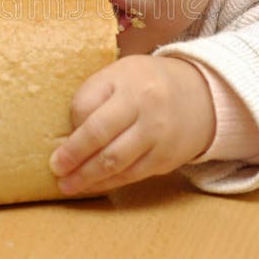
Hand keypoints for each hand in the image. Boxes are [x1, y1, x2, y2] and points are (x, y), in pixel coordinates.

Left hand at [49, 55, 214, 194]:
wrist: (203, 94)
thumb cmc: (149, 83)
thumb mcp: (121, 73)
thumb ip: (95, 94)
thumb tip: (70, 132)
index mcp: (128, 81)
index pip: (88, 106)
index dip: (70, 126)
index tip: (56, 140)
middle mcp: (145, 107)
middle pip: (100, 136)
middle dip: (73, 156)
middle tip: (56, 168)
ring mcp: (159, 135)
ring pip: (115, 162)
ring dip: (87, 177)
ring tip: (67, 185)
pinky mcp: (166, 158)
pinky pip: (131, 175)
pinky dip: (109, 183)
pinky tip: (93, 185)